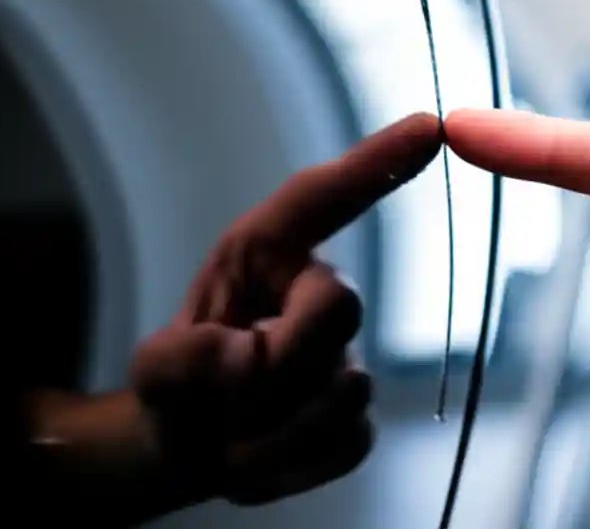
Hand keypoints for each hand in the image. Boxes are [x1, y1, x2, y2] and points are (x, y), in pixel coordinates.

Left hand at [28, 114, 439, 521]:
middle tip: (228, 393)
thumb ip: (189, 361)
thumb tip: (251, 363)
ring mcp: (346, 358)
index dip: (376, 162)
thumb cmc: (182, 384)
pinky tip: (260, 456)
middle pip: (341, 304)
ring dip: (272, 429)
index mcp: (266, 256)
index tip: (430, 126)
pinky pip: (349, 441)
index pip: (323, 200)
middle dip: (281, 357)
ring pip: (344, 390)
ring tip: (230, 436)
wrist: (194, 448)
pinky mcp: (358, 419)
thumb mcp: (158, 370)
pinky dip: (293, 464)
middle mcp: (316, 294)